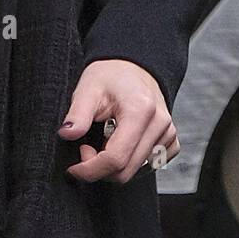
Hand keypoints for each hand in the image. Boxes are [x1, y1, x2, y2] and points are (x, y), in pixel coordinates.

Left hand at [58, 59, 178, 183]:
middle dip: (99, 168)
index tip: (74, 166)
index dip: (90, 168)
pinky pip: (151, 166)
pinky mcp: (171, 140)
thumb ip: (77, 114)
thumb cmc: (110, 75)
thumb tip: (67, 135)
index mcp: (140, 111)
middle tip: (86, 148)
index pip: (115, 159)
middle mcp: (160, 124)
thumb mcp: (88, 88)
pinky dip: (132, 163)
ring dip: (115, 166)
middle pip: (126, 171)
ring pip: (137, 172)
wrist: (131, 66)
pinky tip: (121, 145)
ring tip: (103, 141)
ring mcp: (168, 134)